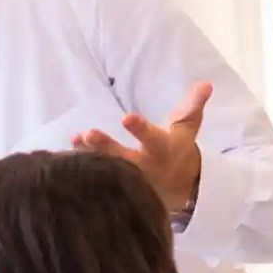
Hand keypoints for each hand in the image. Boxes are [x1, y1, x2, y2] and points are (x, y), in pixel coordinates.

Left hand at [71, 82, 211, 211]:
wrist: (176, 188)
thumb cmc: (176, 149)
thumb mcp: (187, 128)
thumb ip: (192, 106)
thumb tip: (205, 83)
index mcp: (162, 150)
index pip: (152, 138)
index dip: (140, 129)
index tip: (126, 118)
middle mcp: (143, 166)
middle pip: (123, 157)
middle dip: (106, 146)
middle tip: (90, 133)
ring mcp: (126, 178)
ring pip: (106, 168)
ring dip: (89, 155)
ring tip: (76, 139)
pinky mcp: (113, 185)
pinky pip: (95, 177)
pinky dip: (81, 166)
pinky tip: (66, 151)